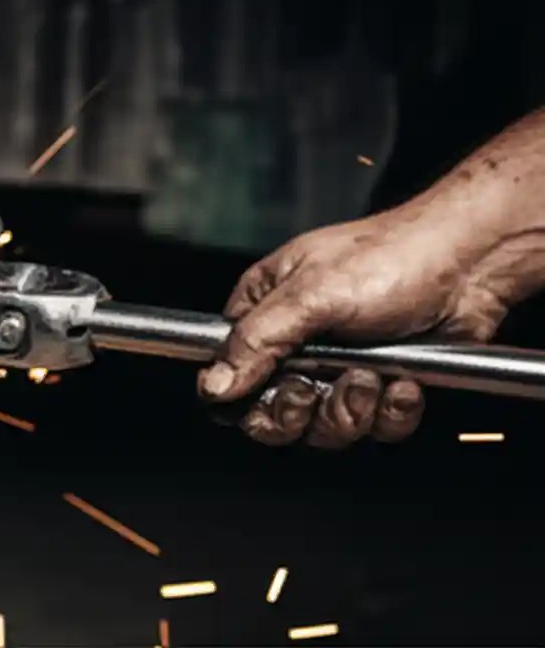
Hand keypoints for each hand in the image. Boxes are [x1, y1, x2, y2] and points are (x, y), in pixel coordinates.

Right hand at [198, 207, 517, 447]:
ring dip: (353, 408)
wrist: (471, 265)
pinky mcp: (381, 388)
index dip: (246, 397)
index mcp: (265, 312)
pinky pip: (374, 428)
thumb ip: (257, 342)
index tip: (276, 391)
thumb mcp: (310, 294)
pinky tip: (403, 381)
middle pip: (273, 414)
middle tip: (321, 388)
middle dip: (304, 410)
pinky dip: (392, 411)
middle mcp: (297, 344)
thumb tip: (214, 383)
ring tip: (373, 374)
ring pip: (325, 428)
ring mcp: (339, 369)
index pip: (229, 374)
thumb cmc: (393, 256)